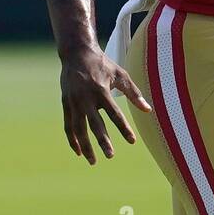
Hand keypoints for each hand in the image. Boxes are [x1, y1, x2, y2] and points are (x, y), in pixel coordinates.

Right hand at [60, 46, 150, 164]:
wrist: (76, 53)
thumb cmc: (102, 64)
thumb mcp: (121, 75)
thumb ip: (134, 93)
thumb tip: (148, 110)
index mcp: (101, 90)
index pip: (114, 114)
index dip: (123, 128)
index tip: (132, 141)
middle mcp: (85, 98)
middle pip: (95, 124)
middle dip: (102, 141)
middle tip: (111, 156)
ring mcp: (73, 102)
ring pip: (78, 129)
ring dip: (86, 145)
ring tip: (93, 161)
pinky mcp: (65, 104)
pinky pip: (68, 125)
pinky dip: (73, 139)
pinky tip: (79, 152)